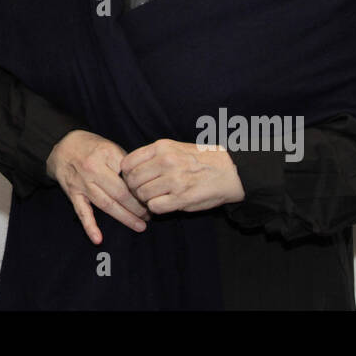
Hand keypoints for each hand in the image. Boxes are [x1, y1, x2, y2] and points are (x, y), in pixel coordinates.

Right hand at [46, 130, 149, 244]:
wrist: (62, 146)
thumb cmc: (91, 146)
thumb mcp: (110, 146)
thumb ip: (125, 163)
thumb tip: (143, 182)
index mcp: (106, 155)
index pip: (129, 176)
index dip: (143, 189)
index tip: (153, 197)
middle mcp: (93, 169)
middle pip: (120, 193)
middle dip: (137, 207)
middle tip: (150, 215)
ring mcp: (82, 183)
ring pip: (106, 205)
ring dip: (124, 217)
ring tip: (140, 226)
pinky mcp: (73, 194)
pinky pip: (82, 212)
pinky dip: (90, 226)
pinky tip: (98, 239)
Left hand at [120, 139, 244, 213]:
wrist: (229, 171)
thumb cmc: (200, 160)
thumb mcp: (175, 148)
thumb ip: (153, 156)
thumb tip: (130, 169)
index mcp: (162, 147)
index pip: (127, 163)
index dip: (127, 175)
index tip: (134, 180)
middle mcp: (165, 161)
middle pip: (132, 180)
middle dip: (134, 189)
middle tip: (143, 193)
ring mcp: (173, 180)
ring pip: (142, 194)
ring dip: (146, 200)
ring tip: (156, 197)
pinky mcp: (181, 198)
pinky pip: (155, 206)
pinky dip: (156, 208)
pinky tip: (165, 204)